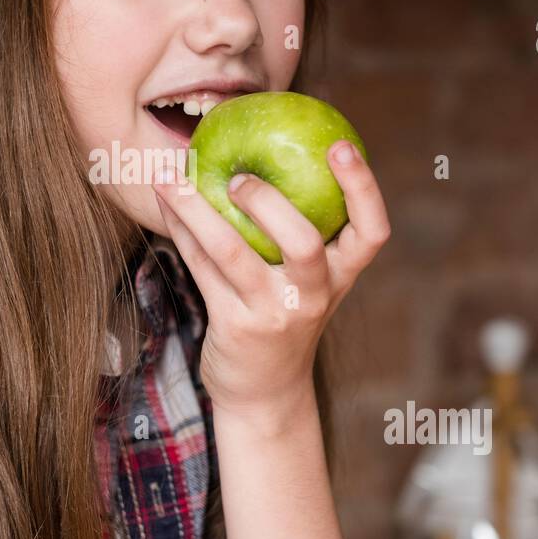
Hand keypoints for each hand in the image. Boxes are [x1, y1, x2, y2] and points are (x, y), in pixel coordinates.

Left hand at [151, 140, 390, 415]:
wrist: (266, 393)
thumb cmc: (285, 316)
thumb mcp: (309, 281)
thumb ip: (304, 231)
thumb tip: (272, 150)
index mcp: (342, 275)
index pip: (372, 230)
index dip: (362, 187)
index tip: (342, 145)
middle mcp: (315, 295)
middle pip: (302, 242)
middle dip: (268, 201)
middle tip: (238, 176)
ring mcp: (274, 314)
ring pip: (233, 252)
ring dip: (198, 209)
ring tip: (171, 177)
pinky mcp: (235, 326)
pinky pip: (202, 268)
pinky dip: (182, 231)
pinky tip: (166, 203)